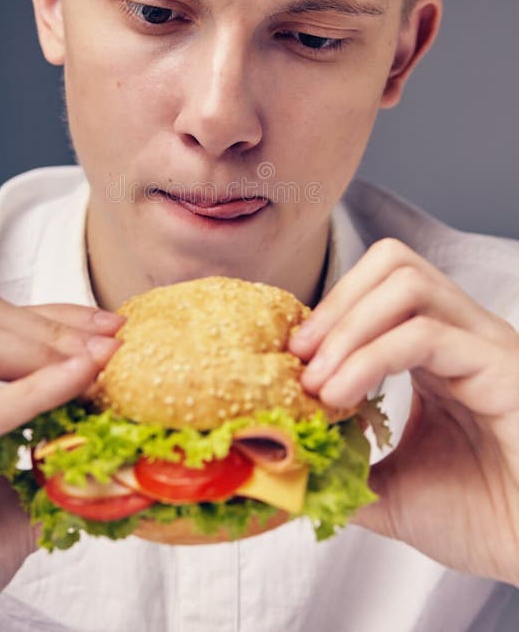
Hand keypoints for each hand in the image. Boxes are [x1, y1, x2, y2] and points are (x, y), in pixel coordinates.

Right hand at [0, 292, 123, 630]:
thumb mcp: (22, 500)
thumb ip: (63, 465)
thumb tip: (131, 445)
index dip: (55, 318)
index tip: (112, 326)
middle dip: (52, 324)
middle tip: (109, 340)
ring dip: (39, 345)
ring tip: (94, 361)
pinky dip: (26, 394)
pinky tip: (75, 381)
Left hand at [289, 238, 518, 584]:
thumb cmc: (483, 520)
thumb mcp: (391, 490)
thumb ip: (343, 469)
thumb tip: (287, 464)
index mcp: (439, 349)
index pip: (380, 284)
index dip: (330, 309)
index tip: (292, 356)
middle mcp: (464, 334)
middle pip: (394, 264)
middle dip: (336, 305)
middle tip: (300, 358)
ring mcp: (486, 345)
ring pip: (408, 285)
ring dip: (348, 327)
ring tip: (319, 383)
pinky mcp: (503, 368)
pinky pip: (428, 335)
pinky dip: (371, 357)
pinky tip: (343, 395)